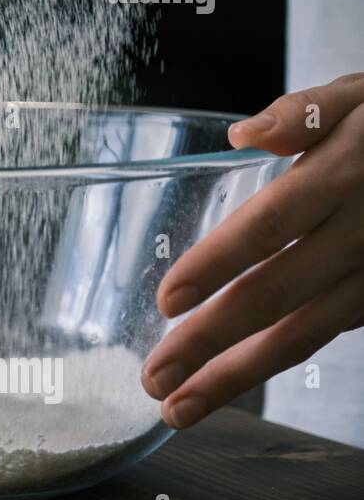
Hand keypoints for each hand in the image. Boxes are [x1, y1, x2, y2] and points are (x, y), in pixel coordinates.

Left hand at [143, 72, 363, 428]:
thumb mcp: (360, 94)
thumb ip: (306, 110)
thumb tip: (246, 133)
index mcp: (345, 176)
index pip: (269, 225)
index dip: (216, 264)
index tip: (166, 302)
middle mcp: (363, 234)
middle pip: (278, 296)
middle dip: (212, 344)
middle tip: (155, 379)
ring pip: (305, 332)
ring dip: (240, 374)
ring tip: (181, 406)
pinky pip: (331, 331)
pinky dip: (280, 358)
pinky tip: (234, 377)